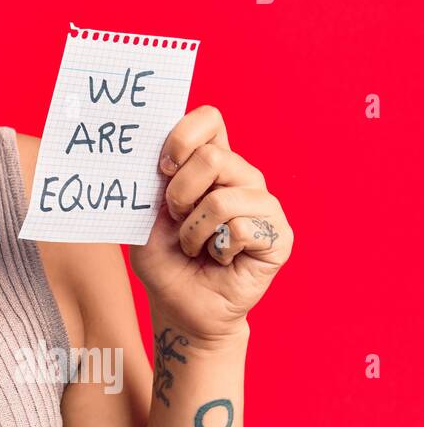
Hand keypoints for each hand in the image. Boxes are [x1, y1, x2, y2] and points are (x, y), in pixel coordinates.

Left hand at [129, 105, 293, 343]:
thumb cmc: (164, 260)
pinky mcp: (279, 235)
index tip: (162, 167)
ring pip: (223, 197)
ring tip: (195, 246)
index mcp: (210, 163)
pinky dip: (219, 249)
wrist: (180, 306)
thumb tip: (157, 156)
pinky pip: (242, 228)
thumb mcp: (146, 217)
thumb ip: (154, 183)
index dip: (182, 136)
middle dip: (179, 195)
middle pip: (212, 156)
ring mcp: (264, 204)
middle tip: (177, 220)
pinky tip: (221, 258)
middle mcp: (242, 176)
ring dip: (194, 230)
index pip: (209, 119)